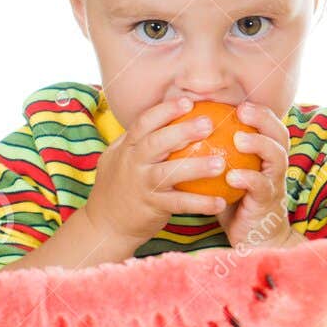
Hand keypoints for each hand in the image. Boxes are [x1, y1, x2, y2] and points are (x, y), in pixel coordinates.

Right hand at [83, 96, 228, 247]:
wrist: (104, 225)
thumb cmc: (123, 186)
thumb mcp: (123, 158)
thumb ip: (143, 141)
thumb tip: (177, 118)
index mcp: (126, 148)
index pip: (143, 123)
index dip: (165, 110)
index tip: (188, 101)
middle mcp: (131, 163)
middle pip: (156, 142)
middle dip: (182, 130)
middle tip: (209, 123)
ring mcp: (140, 185)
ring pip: (168, 173)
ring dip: (196, 167)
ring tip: (222, 163)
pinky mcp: (151, 207)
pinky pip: (179, 204)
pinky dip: (201, 203)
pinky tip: (221, 202)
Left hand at [216, 101, 300, 250]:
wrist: (255, 240)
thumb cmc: (235, 205)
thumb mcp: (227, 176)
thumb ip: (218, 156)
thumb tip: (190, 131)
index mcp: (268, 158)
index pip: (270, 127)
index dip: (259, 112)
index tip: (238, 102)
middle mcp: (277, 168)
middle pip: (280, 136)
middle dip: (264, 120)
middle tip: (242, 111)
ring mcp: (276, 185)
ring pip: (277, 159)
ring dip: (260, 145)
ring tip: (240, 138)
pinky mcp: (269, 204)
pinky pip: (262, 188)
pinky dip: (248, 179)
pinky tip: (232, 176)